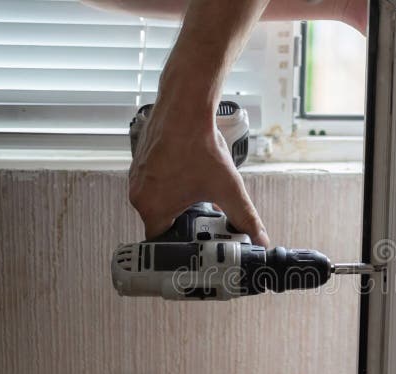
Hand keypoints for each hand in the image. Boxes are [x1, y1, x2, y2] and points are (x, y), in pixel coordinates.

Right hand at [128, 102, 268, 244]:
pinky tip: (189, 177)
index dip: (180, 244)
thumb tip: (259, 238)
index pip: (161, 242)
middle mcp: (138, 193)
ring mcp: (136, 176)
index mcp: (152, 207)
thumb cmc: (200, 145)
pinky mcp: (140, 161)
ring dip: (178, 203)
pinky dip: (171, 185)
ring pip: (158, 201)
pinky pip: (154, 183)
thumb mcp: (228, 187)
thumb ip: (245, 217)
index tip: (195, 243)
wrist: (186, 107)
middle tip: (204, 220)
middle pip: (161, 221)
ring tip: (199, 196)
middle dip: (184, 222)